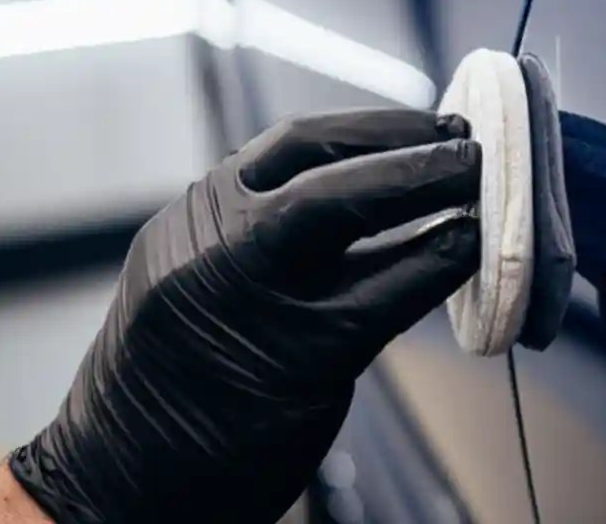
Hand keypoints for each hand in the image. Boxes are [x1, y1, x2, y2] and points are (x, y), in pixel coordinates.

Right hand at [9, 110, 481, 523]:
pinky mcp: (298, 357)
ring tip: (484, 182)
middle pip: (320, 160)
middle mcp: (217, 241)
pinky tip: (467, 249)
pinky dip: (435, 262)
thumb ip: (261, 236)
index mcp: (198, 218)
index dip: (375, 128)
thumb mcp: (195, 281)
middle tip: (469, 140)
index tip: (430, 125)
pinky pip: (386, 294)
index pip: (295, 143)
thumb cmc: (176, 380)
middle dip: (406, 143)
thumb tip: (365, 193)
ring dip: (427, 186)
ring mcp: (253, 294)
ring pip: (346, 207)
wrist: (121, 480)